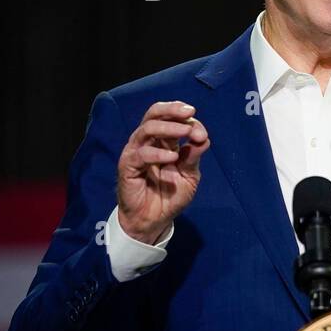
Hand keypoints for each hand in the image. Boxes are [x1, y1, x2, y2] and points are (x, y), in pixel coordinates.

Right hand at [116, 101, 209, 244]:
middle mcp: (148, 142)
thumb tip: (203, 138)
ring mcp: (136, 152)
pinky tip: (172, 157)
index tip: (202, 134)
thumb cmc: (170, 196)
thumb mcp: (189, 176)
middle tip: (190, 112)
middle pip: (154, 114)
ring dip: (168, 127)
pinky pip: (140, 154)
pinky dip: (157, 153)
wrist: (154, 220)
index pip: (172, 119)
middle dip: (172, 109)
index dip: (188, 121)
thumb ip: (194, 157)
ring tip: (186, 133)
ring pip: (147, 129)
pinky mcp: (128, 166)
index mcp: (164, 141)